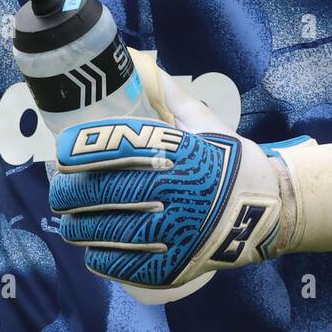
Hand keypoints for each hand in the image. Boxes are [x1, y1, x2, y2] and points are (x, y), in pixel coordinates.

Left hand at [49, 50, 295, 291]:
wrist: (270, 211)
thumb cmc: (231, 162)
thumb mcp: (206, 124)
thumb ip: (169, 98)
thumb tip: (141, 65)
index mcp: (178, 152)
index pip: (114, 148)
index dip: (78, 150)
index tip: (60, 152)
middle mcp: (174, 192)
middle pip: (97, 193)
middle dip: (67, 192)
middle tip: (61, 190)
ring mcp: (173, 234)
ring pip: (101, 233)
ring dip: (77, 227)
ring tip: (73, 220)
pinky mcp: (172, 267)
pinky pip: (119, 265)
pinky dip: (98, 257)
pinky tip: (95, 247)